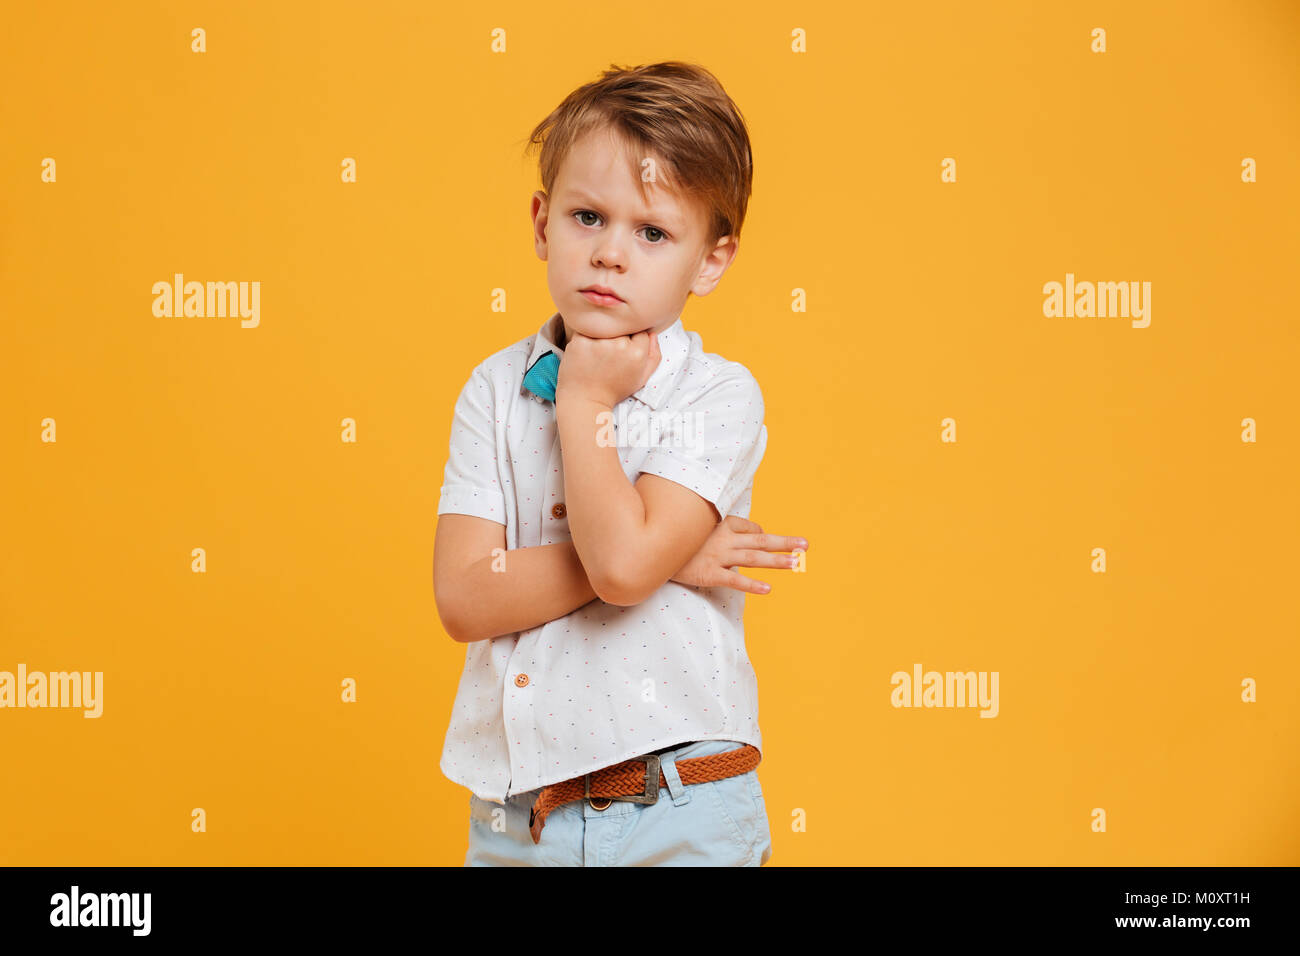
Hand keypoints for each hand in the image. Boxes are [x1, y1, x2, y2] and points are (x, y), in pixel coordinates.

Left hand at [556, 328, 660, 407]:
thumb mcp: (641, 378)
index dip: (633, 341)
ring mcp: (599, 342)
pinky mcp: (580, 341)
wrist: (585, 400)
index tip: (625, 351)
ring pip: (604, 327)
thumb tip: (652, 334)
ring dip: (601, 335)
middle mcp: (620, 345)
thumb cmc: (613, 389)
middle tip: (609, 355)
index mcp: (637, 353)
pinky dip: (585, 337)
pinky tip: (585, 352)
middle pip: (622, 328)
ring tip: (597, 354)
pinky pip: (585, 329)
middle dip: (618, 337)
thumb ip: (654, 356)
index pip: (640, 331)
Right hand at [670, 515, 808, 593]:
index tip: (765, 540)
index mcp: (720, 525)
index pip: (749, 527)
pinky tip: (768, 589)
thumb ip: (711, 524)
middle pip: (760, 540)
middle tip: (805, 545)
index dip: (761, 534)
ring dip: (775, 560)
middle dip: (784, 542)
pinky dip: (752, 584)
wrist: (648, 549)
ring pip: (752, 558)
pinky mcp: (708, 573)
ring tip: (796, 563)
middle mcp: (723, 539)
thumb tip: (729, 525)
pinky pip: (734, 579)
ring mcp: (717, 556)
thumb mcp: (693, 524)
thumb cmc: (671, 536)